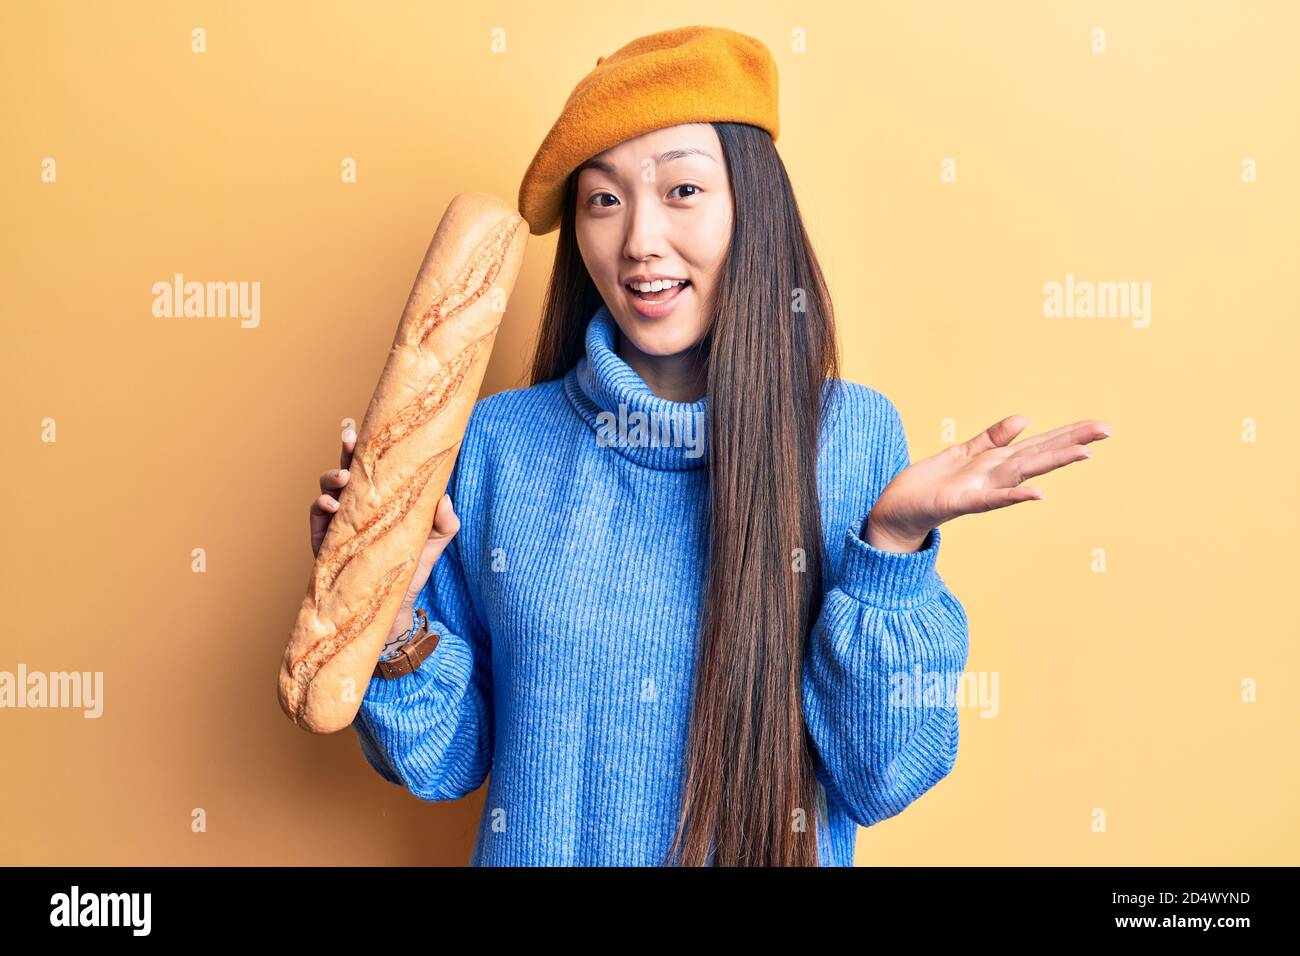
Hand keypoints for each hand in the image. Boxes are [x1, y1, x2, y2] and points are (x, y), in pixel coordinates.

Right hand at [308, 427, 460, 637]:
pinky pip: (317, 515)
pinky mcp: (324, 539)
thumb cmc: (412, 566)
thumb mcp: (435, 541)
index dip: (371, 446)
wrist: (394, 604)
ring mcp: (339, 519)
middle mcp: (357, 503)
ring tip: (342, 479)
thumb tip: (444, 498)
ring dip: (331, 477)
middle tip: (349, 440)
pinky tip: (332, 505)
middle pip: (347, 468)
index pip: (374, 466)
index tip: (372, 429)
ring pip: (327, 487)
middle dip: (345, 451)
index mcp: (381, 496)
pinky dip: (321, 505)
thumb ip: (444, 521)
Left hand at [867, 416, 1112, 551]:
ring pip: (1021, 473)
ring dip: (1050, 463)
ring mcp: (981, 490)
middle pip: (1038, 455)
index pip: (1038, 444)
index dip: (1068, 434)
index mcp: (996, 462)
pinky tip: (1036, 495)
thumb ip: (993, 439)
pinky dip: (1012, 497)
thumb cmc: (929, 485)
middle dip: (1071, 442)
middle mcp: (995, 476)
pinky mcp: (959, 503)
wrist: (896, 510)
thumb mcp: (962, 453)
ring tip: (1082, 453)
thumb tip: (1024, 420)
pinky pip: (990, 499)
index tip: (1100, 425)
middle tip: (1107, 430)